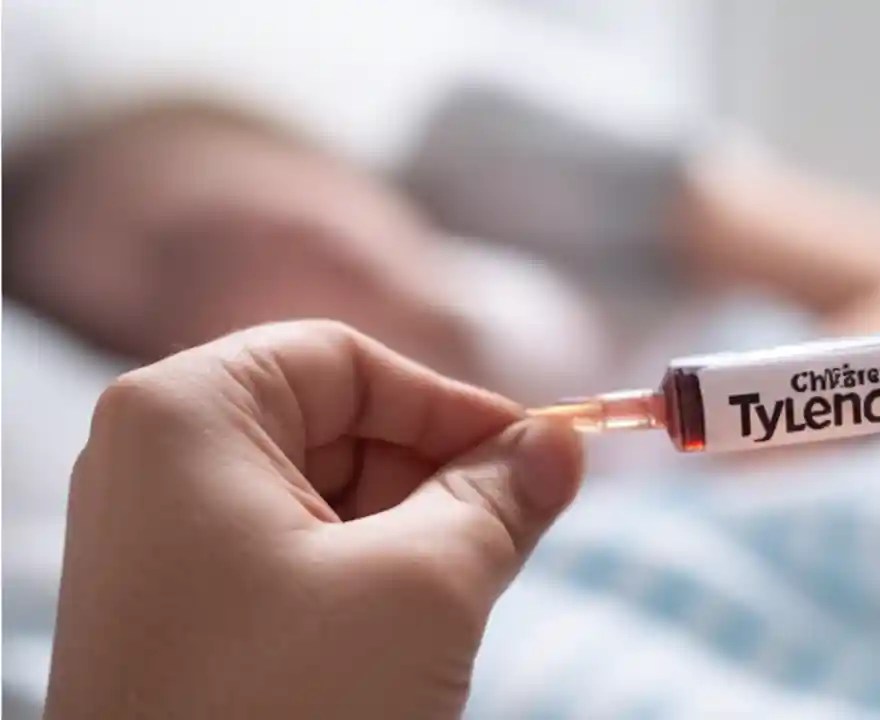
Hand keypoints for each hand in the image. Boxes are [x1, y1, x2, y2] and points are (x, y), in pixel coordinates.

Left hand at [45, 321, 582, 718]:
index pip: (347, 361)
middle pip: (333, 424)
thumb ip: (502, 498)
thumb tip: (560, 447)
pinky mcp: (174, 612)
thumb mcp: (423, 589)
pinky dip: (359, 582)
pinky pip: (288, 558)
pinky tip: (388, 640)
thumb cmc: (282, 710)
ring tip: (435, 608)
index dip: (448, 404)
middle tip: (497, 540)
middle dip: (428, 480)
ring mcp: (156, 543)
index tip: (531, 457)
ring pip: (319, 497)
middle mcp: (152, 463)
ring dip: (402, 539)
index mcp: (186, 414)